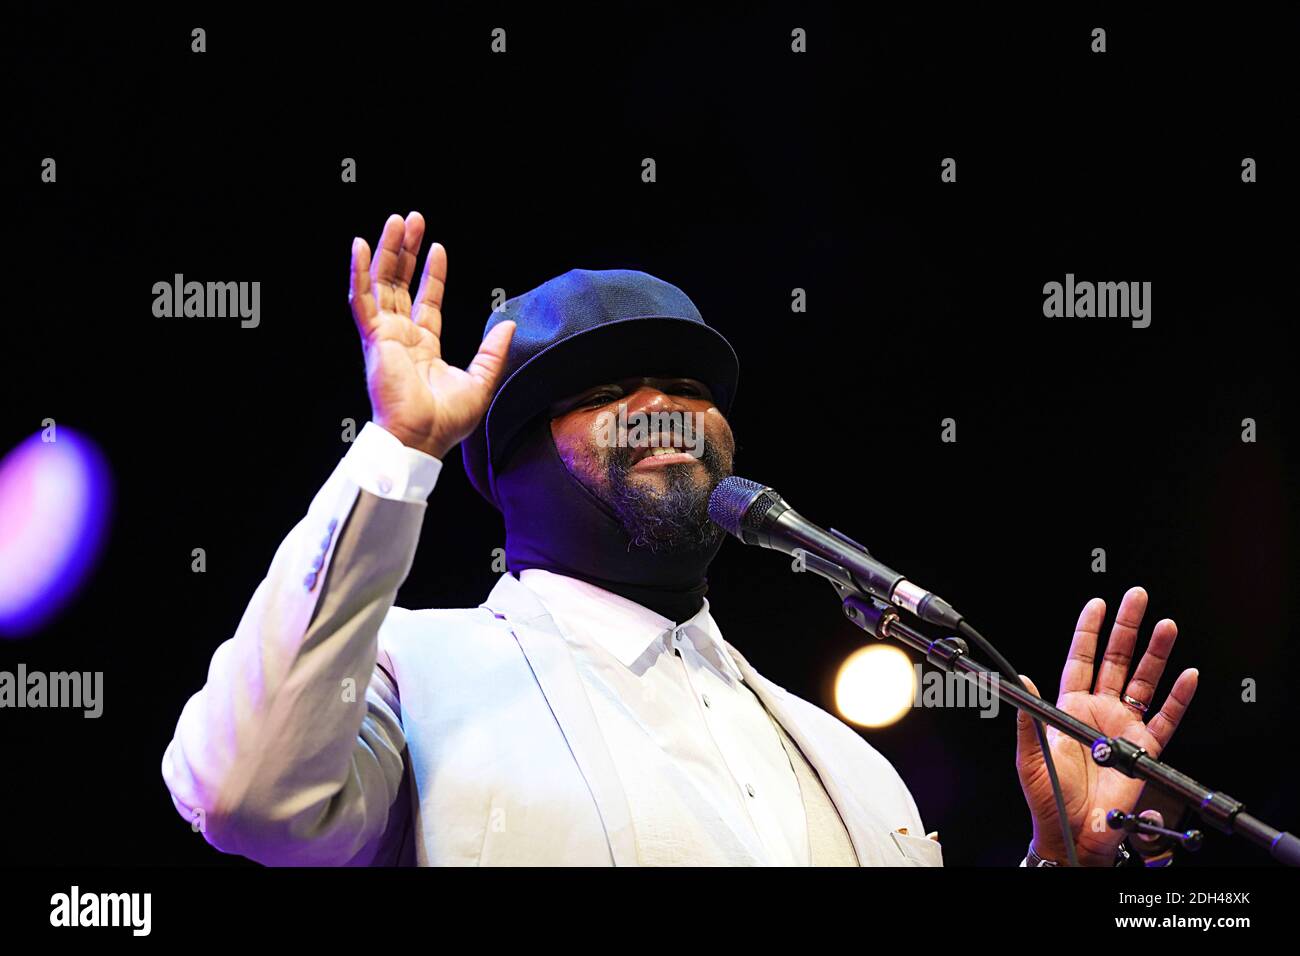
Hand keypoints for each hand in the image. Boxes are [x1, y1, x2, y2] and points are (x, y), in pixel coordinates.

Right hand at [349, 211, 514, 458]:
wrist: (422, 438)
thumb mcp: (481, 380)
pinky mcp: (373, 338)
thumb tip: (509, 322)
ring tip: (396, 220)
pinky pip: (361, 300)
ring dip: (386, 251)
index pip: (426, 301)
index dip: (432, 274)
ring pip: (382, 284)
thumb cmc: (446, 421)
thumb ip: (493, 351)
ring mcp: (384, 336)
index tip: (438, 247)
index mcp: (423, 348)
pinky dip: (357, 273)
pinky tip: (358, 246)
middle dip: (406, 251)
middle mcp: (401, 338)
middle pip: (400, 284)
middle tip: (411, 219)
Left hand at [1015, 587, 1198, 865]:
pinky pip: (1166, 718)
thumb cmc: (1047, 796)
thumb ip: (1028, 718)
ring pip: (1145, 682)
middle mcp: (1100, 712)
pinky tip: (1188, 675)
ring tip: (1166, 626)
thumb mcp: (1028, 754)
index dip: (1089, 632)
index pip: (1081, 659)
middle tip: (1137, 598)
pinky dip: (1179, 697)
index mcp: (1069, 707)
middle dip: (1127, 628)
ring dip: (1156, 654)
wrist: (1072, 830)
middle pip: (1117, 660)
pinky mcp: (1145, 749)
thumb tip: (1024, 679)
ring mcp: (1125, 728)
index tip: (1097, 604)